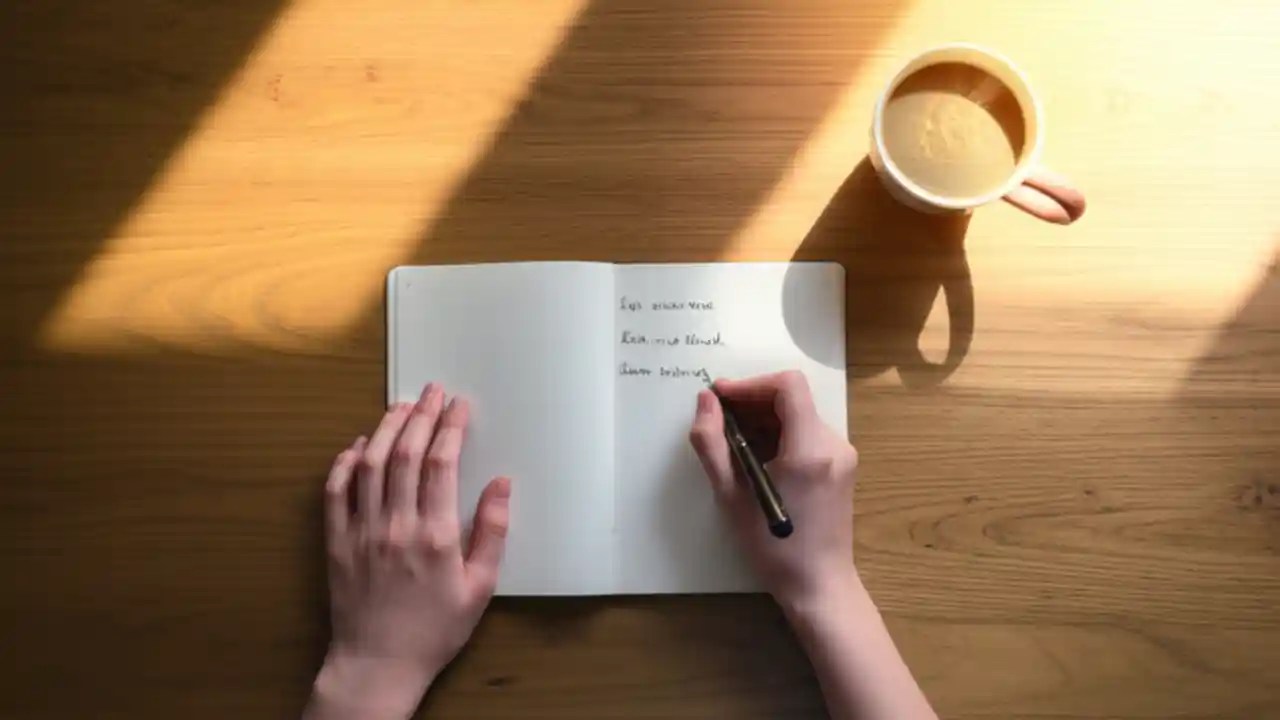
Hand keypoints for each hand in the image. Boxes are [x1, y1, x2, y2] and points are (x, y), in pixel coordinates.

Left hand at [304, 384, 511, 719]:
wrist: (378, 664)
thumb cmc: (436, 630)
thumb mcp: (480, 588)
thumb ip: (492, 532)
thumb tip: (501, 484)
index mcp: (435, 535)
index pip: (442, 464)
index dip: (450, 427)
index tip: (459, 405)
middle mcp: (396, 525)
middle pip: (405, 454)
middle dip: (420, 416)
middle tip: (431, 391)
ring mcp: (361, 531)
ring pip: (370, 464)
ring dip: (385, 429)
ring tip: (400, 406)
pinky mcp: (336, 542)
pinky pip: (335, 492)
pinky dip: (344, 463)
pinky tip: (358, 446)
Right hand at [688, 370, 858, 615]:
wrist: (819, 586)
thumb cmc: (773, 547)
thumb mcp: (731, 496)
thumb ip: (712, 443)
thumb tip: (705, 401)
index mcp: (810, 448)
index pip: (787, 385)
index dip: (750, 384)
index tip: (720, 398)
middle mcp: (833, 443)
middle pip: (792, 399)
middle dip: (752, 402)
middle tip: (717, 421)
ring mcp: (842, 456)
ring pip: (798, 416)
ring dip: (763, 420)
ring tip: (732, 444)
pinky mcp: (842, 468)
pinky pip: (806, 435)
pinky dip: (778, 436)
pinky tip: (756, 460)